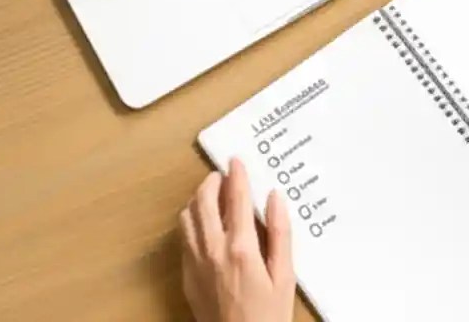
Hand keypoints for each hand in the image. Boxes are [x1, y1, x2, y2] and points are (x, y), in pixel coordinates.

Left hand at [180, 159, 295, 321]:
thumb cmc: (267, 316)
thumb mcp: (285, 275)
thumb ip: (279, 233)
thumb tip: (274, 199)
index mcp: (241, 248)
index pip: (236, 200)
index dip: (236, 176)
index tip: (236, 161)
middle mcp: (213, 250)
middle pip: (203, 202)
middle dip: (211, 182)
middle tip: (221, 175)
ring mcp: (196, 263)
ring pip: (187, 217)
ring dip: (197, 200)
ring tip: (212, 196)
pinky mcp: (187, 275)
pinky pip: (184, 238)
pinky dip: (192, 222)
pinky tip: (204, 224)